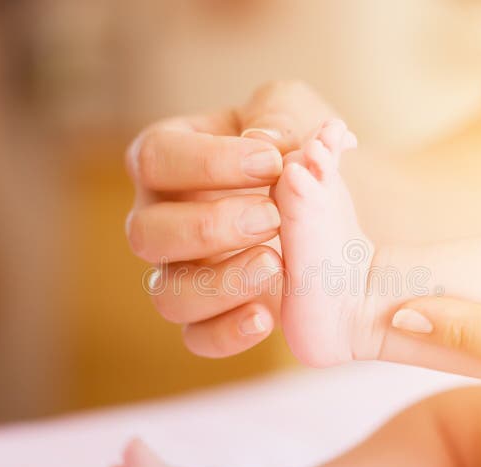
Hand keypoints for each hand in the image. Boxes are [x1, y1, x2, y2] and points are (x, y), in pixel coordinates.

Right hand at [125, 81, 336, 356]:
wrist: (334, 205)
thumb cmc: (299, 151)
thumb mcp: (295, 113)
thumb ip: (278, 116)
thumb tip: (261, 141)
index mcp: (169, 158)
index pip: (155, 158)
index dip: (208, 162)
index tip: (271, 162)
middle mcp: (161, 218)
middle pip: (146, 233)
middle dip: (211, 226)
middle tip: (272, 217)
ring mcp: (179, 272)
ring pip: (166, 294)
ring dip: (219, 282)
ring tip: (275, 262)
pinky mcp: (210, 316)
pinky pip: (198, 338)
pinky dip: (227, 332)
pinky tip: (266, 315)